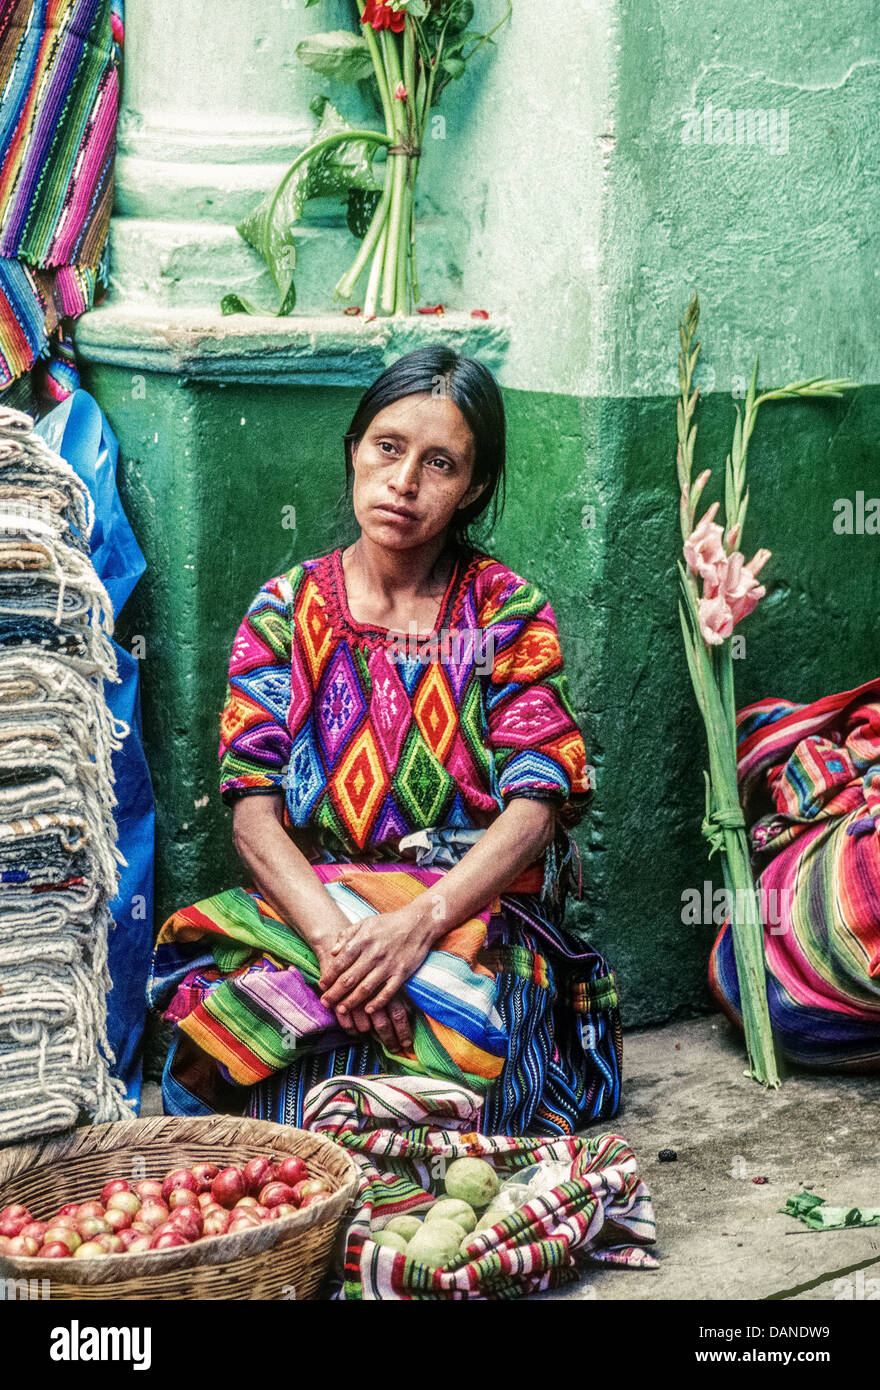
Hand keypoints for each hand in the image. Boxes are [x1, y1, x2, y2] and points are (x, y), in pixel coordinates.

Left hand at [315, 930, 413, 1051]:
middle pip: (349, 979)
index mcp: (363, 941)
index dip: (329, 976)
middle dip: (335, 993)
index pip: (340, 963)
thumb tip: (332, 951)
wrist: (418, 922)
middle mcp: (374, 954)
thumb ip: (347, 935)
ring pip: (366, 988)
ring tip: (341, 1010)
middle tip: (326, 1003)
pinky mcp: (402, 973)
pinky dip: (377, 1002)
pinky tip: (368, 1010)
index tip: (322, 986)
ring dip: (352, 1001)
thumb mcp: (365, 923)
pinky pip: (388, 992)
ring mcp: (388, 965)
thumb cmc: (389, 923)